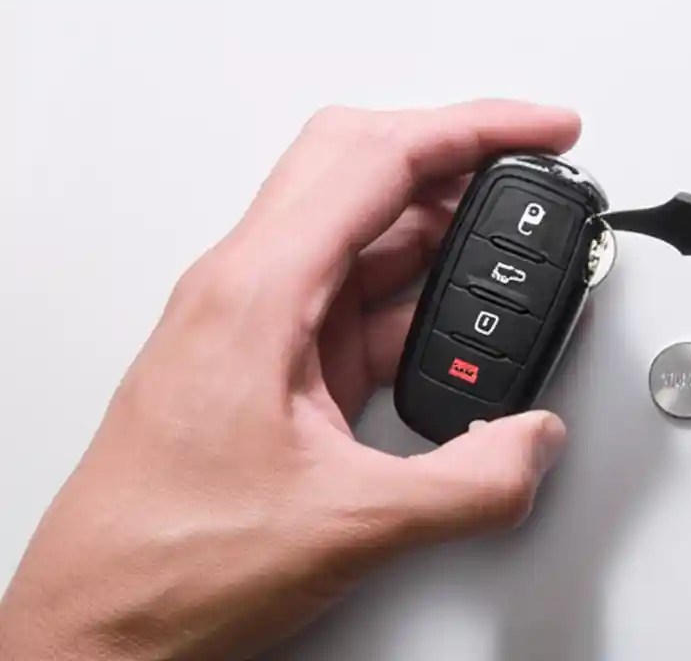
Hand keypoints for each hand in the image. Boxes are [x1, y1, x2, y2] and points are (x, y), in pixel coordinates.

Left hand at [0, 101, 580, 659]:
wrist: (100, 624)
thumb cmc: (166, 559)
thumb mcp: (348, 525)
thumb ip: (470, 482)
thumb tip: (534, 440)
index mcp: (256, 293)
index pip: (376, 160)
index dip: (473, 128)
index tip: (541, 127)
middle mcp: (251, 290)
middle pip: (363, 167)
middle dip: (457, 153)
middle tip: (533, 165)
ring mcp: (261, 324)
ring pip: (365, 232)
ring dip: (444, 228)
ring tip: (519, 249)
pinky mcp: (275, 365)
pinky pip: (361, 300)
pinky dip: (421, 297)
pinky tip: (465, 328)